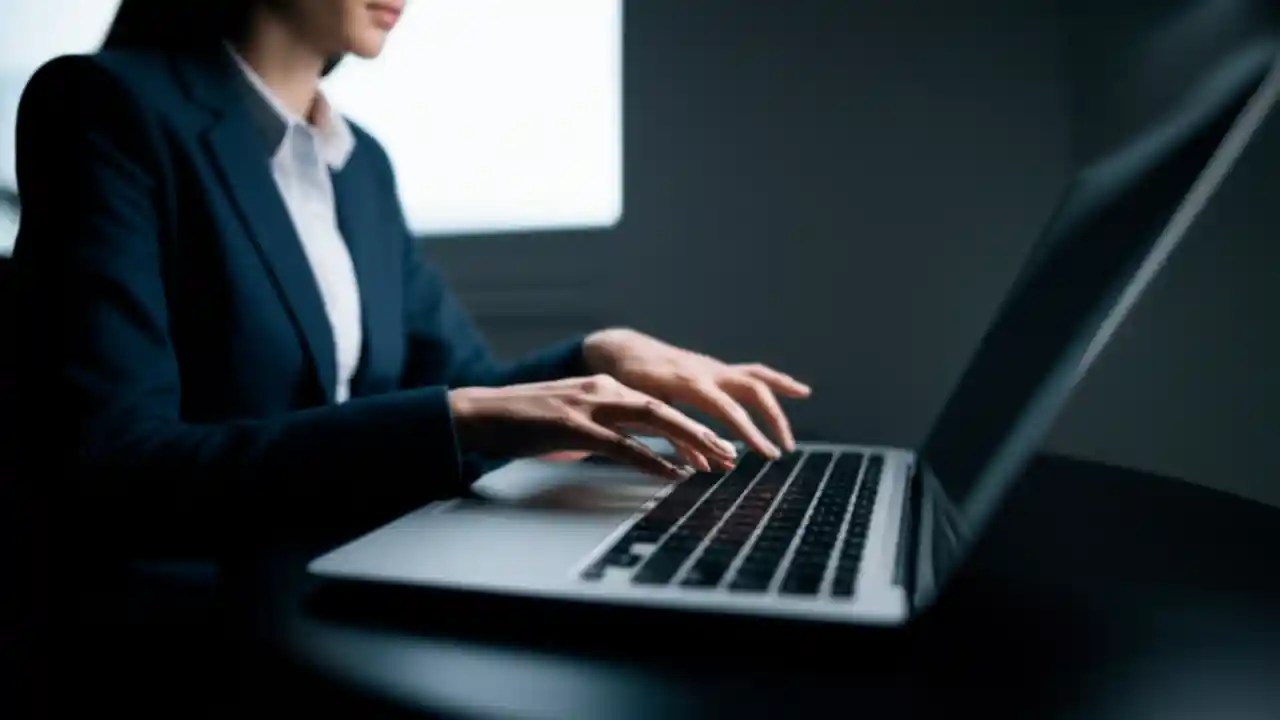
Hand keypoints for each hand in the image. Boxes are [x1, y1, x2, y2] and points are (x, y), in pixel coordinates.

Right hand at [447, 375, 740, 479]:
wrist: (478, 413)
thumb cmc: (522, 423)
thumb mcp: (571, 420)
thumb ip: (602, 429)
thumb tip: (631, 449)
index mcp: (603, 387)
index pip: (657, 405)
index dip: (690, 425)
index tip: (717, 444)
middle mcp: (601, 390)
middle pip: (664, 409)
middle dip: (702, 431)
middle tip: (731, 453)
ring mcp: (588, 406)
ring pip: (652, 420)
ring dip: (688, 442)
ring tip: (716, 462)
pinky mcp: (573, 427)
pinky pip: (621, 444)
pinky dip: (652, 459)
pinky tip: (674, 473)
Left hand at [582, 328, 810, 458]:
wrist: (623, 350)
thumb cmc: (629, 383)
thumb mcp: (647, 412)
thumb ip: (677, 438)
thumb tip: (706, 468)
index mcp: (691, 384)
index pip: (729, 411)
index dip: (751, 434)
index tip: (767, 454)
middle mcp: (708, 372)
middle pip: (752, 390)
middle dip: (772, 419)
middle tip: (783, 449)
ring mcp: (714, 367)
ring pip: (756, 375)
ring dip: (781, 390)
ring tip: (805, 396)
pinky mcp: (716, 368)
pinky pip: (750, 372)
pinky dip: (773, 380)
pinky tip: (793, 389)